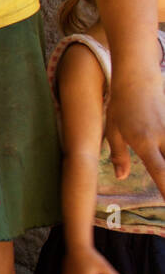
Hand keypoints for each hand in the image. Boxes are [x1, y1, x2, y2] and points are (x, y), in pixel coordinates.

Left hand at [104, 80, 164, 195]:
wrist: (138, 77)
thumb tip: (121, 177)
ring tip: (159, 163)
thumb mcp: (113, 131)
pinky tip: (164, 152)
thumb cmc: (121, 105)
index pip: (161, 172)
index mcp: (144, 143)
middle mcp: (164, 138)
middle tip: (164, 196)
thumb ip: (119, 155)